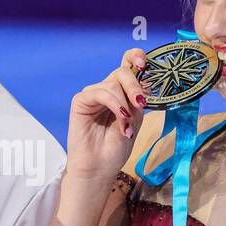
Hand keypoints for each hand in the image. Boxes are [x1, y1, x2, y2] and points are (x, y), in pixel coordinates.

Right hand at [65, 47, 149, 181]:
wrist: (100, 167)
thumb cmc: (116, 147)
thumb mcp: (135, 120)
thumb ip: (137, 100)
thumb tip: (144, 84)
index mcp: (121, 92)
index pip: (127, 65)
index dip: (136, 57)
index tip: (144, 63)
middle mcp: (107, 90)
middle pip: (122, 72)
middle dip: (134, 85)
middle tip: (141, 103)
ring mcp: (93, 94)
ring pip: (113, 84)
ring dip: (124, 105)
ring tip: (126, 127)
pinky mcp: (81, 101)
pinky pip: (101, 93)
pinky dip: (114, 105)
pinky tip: (120, 119)